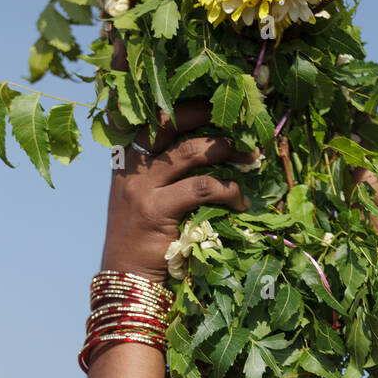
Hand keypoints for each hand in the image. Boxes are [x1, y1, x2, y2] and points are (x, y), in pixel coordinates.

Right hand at [101, 97, 257, 283]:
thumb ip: (163, 174)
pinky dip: (228, 190)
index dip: (178, 99)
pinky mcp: (156, 210)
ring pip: (191, 151)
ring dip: (227, 150)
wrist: (126, 283)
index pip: (149, 114)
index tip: (210, 93)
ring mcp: (141, 187)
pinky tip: (240, 198)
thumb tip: (207, 151)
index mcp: (126, 158)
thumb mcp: (143, 200)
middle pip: (172, 122)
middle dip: (209, 116)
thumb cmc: (144, 243)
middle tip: (240, 120)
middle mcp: (131, 165)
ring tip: (250, 156)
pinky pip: (201, 188)